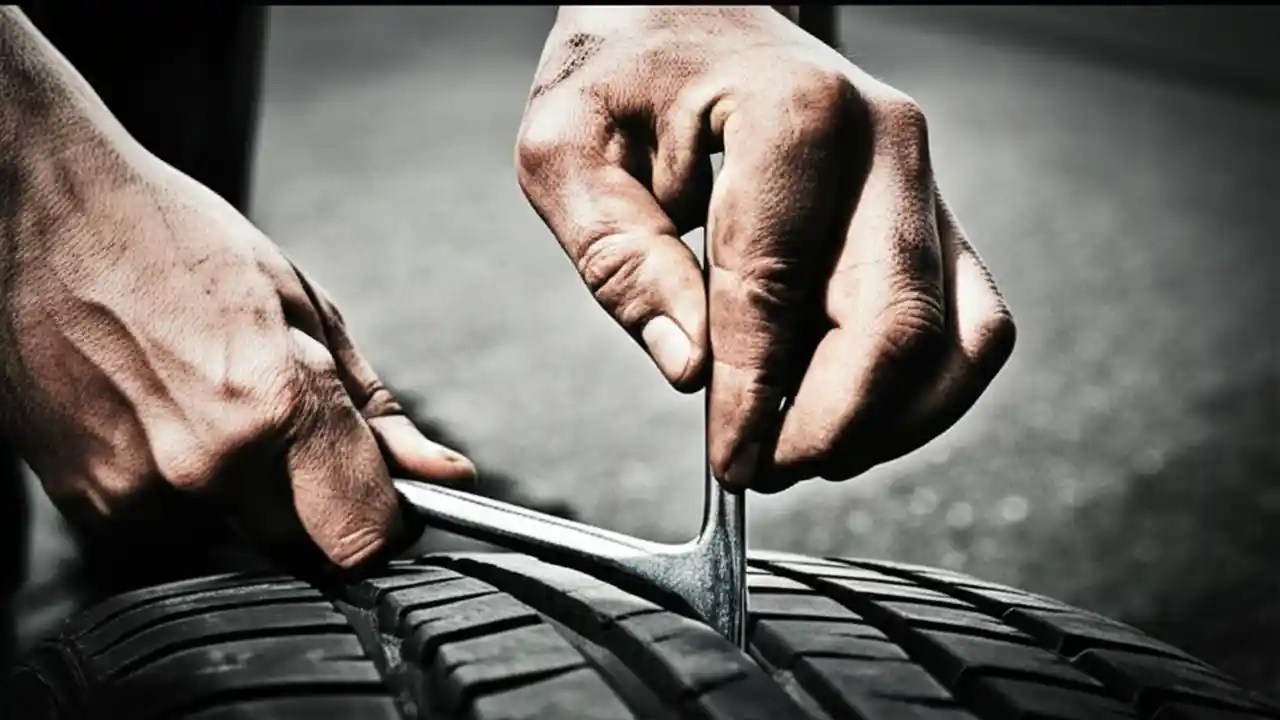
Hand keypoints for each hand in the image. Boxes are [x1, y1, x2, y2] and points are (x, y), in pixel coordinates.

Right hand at [0, 14, 474, 571]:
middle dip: (310, 498)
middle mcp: (208, 462)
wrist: (43, 212)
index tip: (383, 503)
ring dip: (237, 487)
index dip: (383, 522)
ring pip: (232, 530)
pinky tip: (156, 408)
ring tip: (201, 394)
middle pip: (301, 542)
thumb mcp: (305, 308)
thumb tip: (444, 474)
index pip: (363, 536)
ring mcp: (140, 488)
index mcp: (274, 406)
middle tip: (280, 420)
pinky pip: (168, 519)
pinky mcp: (88, 501)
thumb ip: (377, 412)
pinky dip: (177, 482)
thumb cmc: (177, 241)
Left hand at [517, 7, 1014, 492]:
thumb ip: (620, 259)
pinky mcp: (934, 213)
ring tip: (804, 448)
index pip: (778, 286)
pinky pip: (969, 325)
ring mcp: (924, 177)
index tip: (727, 464)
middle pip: (897, 325)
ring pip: (956, 338)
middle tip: (762, 469)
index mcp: (793, 113)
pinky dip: (922, 392)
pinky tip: (849, 412)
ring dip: (888, 423)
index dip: (754, 396)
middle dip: (831, 427)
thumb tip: (693, 370)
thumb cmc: (625, 72)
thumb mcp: (568, 148)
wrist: (692, 8)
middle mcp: (887, 142)